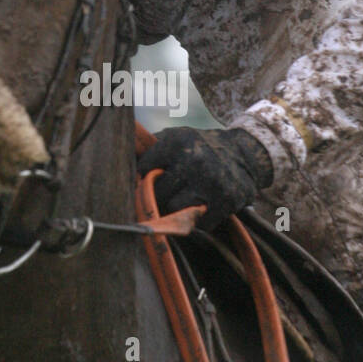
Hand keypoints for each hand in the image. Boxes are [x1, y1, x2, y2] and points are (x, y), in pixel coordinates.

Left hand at [137, 126, 272, 231]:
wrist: (244, 153)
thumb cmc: (199, 148)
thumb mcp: (175, 137)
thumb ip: (147, 149)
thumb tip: (118, 164)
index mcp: (177, 142)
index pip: (144, 170)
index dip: (143, 179)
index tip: (146, 181)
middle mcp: (194, 160)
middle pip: (158, 194)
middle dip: (160, 196)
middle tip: (168, 192)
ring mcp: (212, 182)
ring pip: (176, 210)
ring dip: (177, 209)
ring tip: (185, 198)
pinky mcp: (227, 201)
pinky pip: (199, 224)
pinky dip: (198, 220)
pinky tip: (202, 206)